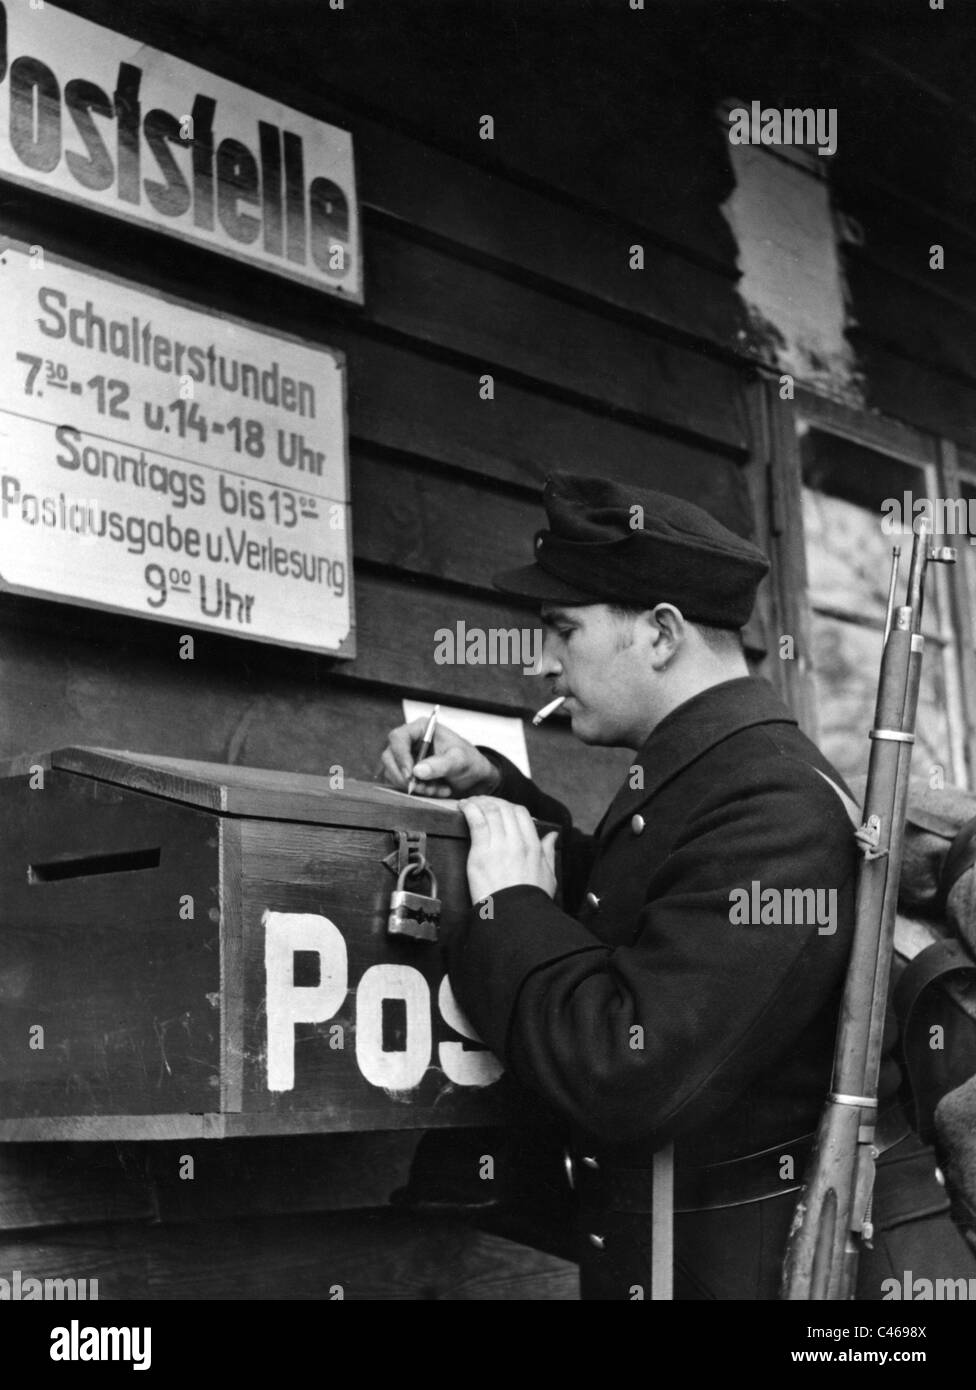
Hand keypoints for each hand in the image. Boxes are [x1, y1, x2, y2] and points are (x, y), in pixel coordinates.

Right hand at [378, 718, 501, 797]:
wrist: (474, 777)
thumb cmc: (469, 761)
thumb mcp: (459, 761)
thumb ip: (440, 765)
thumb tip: (417, 771)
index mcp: (421, 729)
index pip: (398, 738)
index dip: (400, 756)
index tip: (410, 774)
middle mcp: (410, 741)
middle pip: (389, 757)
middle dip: (405, 777)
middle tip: (424, 788)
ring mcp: (406, 758)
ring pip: (394, 774)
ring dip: (414, 787)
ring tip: (438, 789)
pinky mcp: (407, 773)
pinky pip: (401, 784)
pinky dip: (417, 792)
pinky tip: (436, 791)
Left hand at [458, 796, 558, 900]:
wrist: (514, 916)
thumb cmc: (530, 901)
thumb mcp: (548, 875)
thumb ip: (548, 852)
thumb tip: (553, 835)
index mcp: (533, 846)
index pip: (521, 813)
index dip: (508, 806)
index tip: (499, 808)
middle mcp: (517, 841)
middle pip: (504, 808)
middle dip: (491, 801)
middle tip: (481, 803)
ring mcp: (499, 846)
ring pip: (489, 811)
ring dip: (478, 803)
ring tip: (469, 803)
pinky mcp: (481, 853)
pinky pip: (476, 821)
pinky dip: (469, 809)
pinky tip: (463, 807)